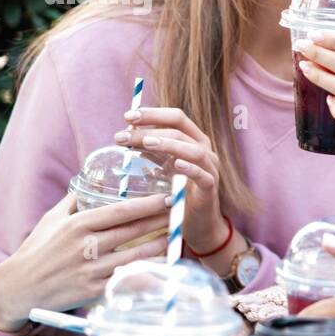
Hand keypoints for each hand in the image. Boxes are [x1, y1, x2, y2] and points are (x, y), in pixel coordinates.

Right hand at [0, 191, 169, 330]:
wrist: (19, 288)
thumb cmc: (37, 250)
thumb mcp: (52, 220)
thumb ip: (73, 202)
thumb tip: (89, 182)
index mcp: (77, 225)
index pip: (121, 211)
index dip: (148, 204)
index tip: (166, 196)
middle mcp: (86, 246)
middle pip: (133, 231)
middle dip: (160, 219)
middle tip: (179, 210)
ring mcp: (92, 270)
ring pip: (137, 255)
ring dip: (160, 244)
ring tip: (176, 234)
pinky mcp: (96, 290)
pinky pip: (129, 278)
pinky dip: (148, 270)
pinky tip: (163, 264)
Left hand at [114, 107, 226, 255]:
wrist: (198, 222)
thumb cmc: (179, 190)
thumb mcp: (163, 166)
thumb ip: (151, 150)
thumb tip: (125, 134)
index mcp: (193, 140)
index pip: (176, 117)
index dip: (153, 113)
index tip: (128, 116)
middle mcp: (205, 150)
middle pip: (180, 131)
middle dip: (150, 130)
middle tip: (123, 135)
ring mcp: (210, 169)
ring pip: (194, 150)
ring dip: (169, 144)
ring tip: (146, 143)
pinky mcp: (211, 189)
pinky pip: (204, 176)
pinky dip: (191, 169)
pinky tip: (176, 164)